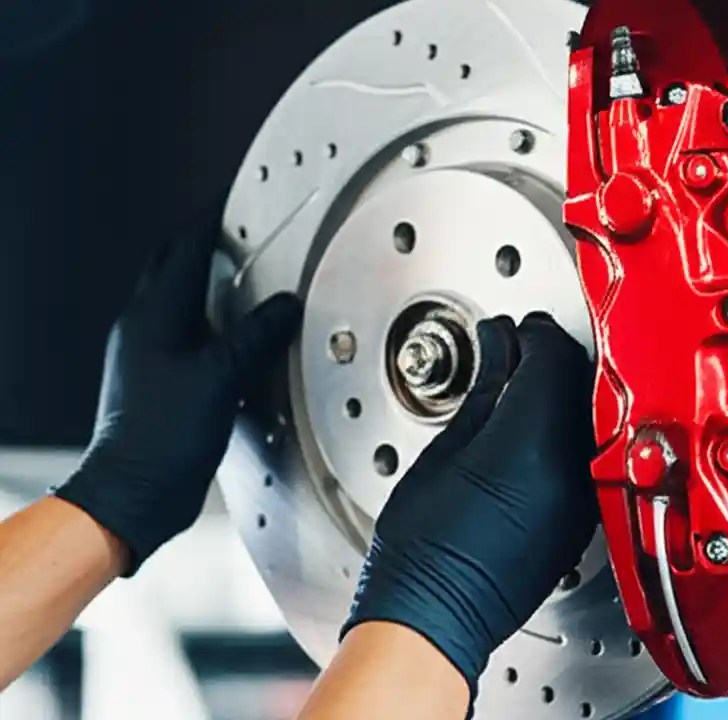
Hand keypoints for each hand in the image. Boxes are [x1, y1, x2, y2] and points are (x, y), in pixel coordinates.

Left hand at [56, 219, 301, 575]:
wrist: (135, 491)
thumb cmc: (162, 438)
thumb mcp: (221, 377)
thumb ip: (256, 336)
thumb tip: (283, 306)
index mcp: (153, 315)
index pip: (187, 246)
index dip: (214, 218)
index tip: (237, 198)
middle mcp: (144, 328)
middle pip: (176, 267)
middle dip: (208, 244)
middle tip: (243, 232)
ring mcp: (147, 354)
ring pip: (183, 300)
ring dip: (213, 284)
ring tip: (249, 280)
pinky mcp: (159, 380)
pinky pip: (189, 334)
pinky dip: (215, 323)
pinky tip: (240, 339)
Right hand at [343, 313, 598, 698]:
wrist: (437, 616)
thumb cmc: (425, 549)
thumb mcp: (445, 451)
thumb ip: (484, 391)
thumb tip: (500, 349)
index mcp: (533, 443)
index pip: (553, 357)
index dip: (532, 333)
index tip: (512, 329)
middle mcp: (571, 467)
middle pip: (579, 382)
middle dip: (550, 356)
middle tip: (514, 347)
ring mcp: (581, 495)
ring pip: (587, 414)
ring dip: (561, 391)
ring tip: (519, 385)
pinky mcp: (581, 517)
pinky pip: (585, 452)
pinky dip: (565, 429)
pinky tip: (533, 429)